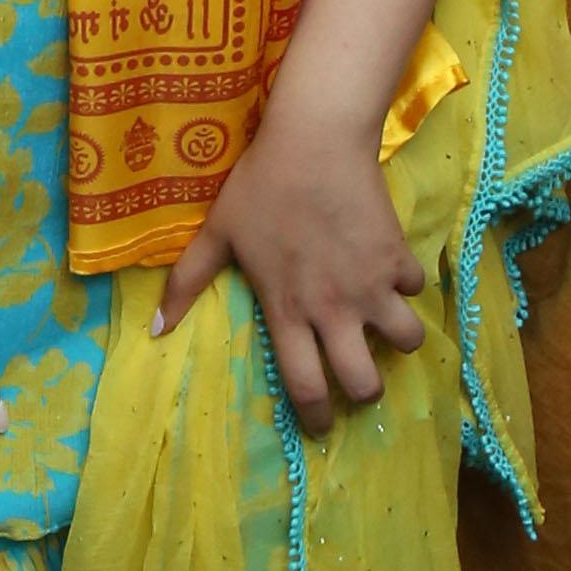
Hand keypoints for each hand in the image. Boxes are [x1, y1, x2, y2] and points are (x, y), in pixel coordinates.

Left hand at [155, 81, 423, 425]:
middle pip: (364, 382)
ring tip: (386, 329)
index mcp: (287, 310)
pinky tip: (391, 275)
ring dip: (399, 342)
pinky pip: (416, 290)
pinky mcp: (398, 258)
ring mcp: (370, 285)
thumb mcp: (218, 235)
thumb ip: (186, 284)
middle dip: (365, 394)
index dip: (315, 417)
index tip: (321, 428)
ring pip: (405, 342)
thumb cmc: (261, 187)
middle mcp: (333, 309)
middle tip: (359, 383)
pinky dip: (407, 288)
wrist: (313, 142)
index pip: (305, 385)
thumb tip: (155, 330)